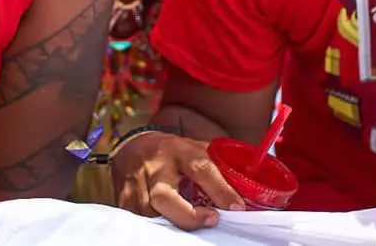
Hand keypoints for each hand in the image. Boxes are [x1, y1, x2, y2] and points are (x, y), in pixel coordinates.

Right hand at [112, 130, 244, 230]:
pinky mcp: (123, 197)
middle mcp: (156, 167)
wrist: (133, 146)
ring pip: (149, 213)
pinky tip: (165, 229)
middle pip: (165, 197)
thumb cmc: (174, 152)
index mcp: (179, 152)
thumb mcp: (196, 149)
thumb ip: (219, 165)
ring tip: (188, 227)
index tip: (237, 208)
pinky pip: (136, 219)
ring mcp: (136, 184)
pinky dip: (152, 227)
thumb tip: (252, 186)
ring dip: (170, 225)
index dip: (220, 189)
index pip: (201, 169)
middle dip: (187, 215)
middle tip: (210, 220)